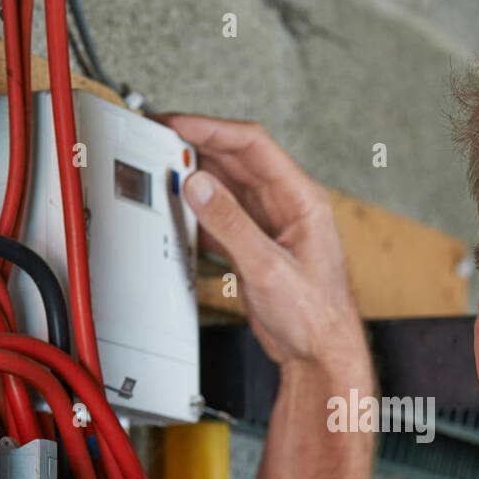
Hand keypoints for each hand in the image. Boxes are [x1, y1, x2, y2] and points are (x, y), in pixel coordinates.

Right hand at [150, 113, 368, 375]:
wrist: (320, 354)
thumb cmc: (315, 316)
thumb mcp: (268, 267)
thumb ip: (231, 225)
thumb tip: (199, 185)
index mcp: (301, 199)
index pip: (252, 144)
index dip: (212, 128)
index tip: (177, 124)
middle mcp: (286, 205)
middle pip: (235, 159)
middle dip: (197, 146)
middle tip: (159, 140)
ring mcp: (269, 224)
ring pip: (225, 185)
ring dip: (195, 177)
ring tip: (163, 169)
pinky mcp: (255, 245)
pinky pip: (221, 215)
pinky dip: (198, 210)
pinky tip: (179, 210)